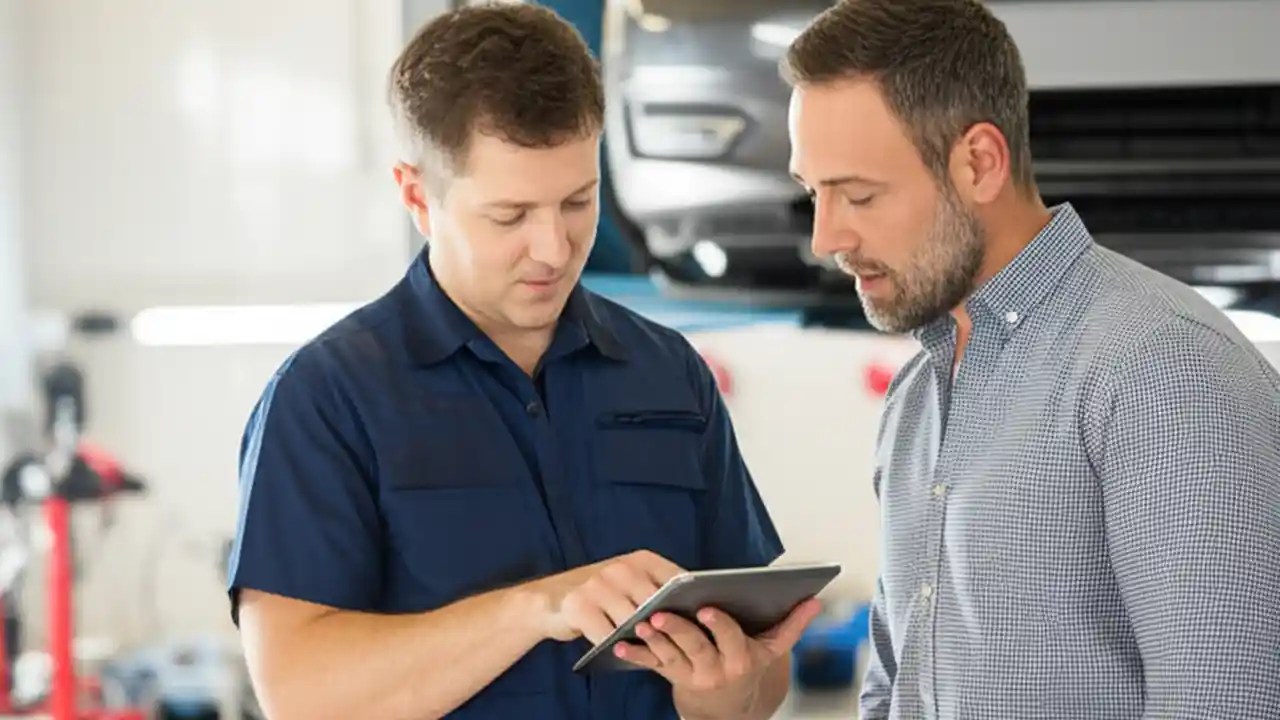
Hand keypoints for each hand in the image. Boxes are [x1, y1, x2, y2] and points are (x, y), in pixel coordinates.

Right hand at [533, 550, 683, 643]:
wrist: (548, 600)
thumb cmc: (600, 596)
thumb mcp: (629, 584)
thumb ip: (656, 590)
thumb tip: (696, 611)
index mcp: (641, 559)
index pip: (678, 580)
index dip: (690, 602)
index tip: (701, 620)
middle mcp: (620, 567)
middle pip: (657, 604)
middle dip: (666, 625)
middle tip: (678, 644)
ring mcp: (598, 585)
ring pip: (634, 623)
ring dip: (642, 640)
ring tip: (651, 650)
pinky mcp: (579, 606)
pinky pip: (608, 636)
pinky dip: (617, 647)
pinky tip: (622, 652)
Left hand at [614, 598, 821, 698]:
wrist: (729, 707)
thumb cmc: (750, 665)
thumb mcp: (773, 649)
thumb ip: (793, 624)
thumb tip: (816, 599)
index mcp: (742, 657)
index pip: (730, 638)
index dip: (718, 625)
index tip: (706, 608)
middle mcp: (716, 669)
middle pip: (696, 647)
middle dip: (678, 629)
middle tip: (660, 612)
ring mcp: (691, 675)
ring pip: (670, 657)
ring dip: (654, 640)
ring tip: (640, 623)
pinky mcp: (671, 676)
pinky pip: (650, 666)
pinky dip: (634, 655)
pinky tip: (618, 645)